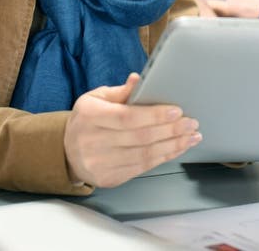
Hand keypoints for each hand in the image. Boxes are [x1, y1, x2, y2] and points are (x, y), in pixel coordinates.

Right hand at [63, 73, 200, 187]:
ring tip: (190, 136)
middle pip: (139, 137)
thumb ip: (120, 91)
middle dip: (170, 130)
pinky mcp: (109, 178)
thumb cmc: (87, 120)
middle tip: (191, 123)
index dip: (154, 115)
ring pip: (144, 155)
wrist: (68, 152)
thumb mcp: (96, 98)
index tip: (177, 111)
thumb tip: (139, 79)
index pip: (127, 117)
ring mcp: (100, 163)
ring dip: (172, 145)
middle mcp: (92, 141)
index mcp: (89, 115)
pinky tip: (177, 148)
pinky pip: (142, 168)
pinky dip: (163, 157)